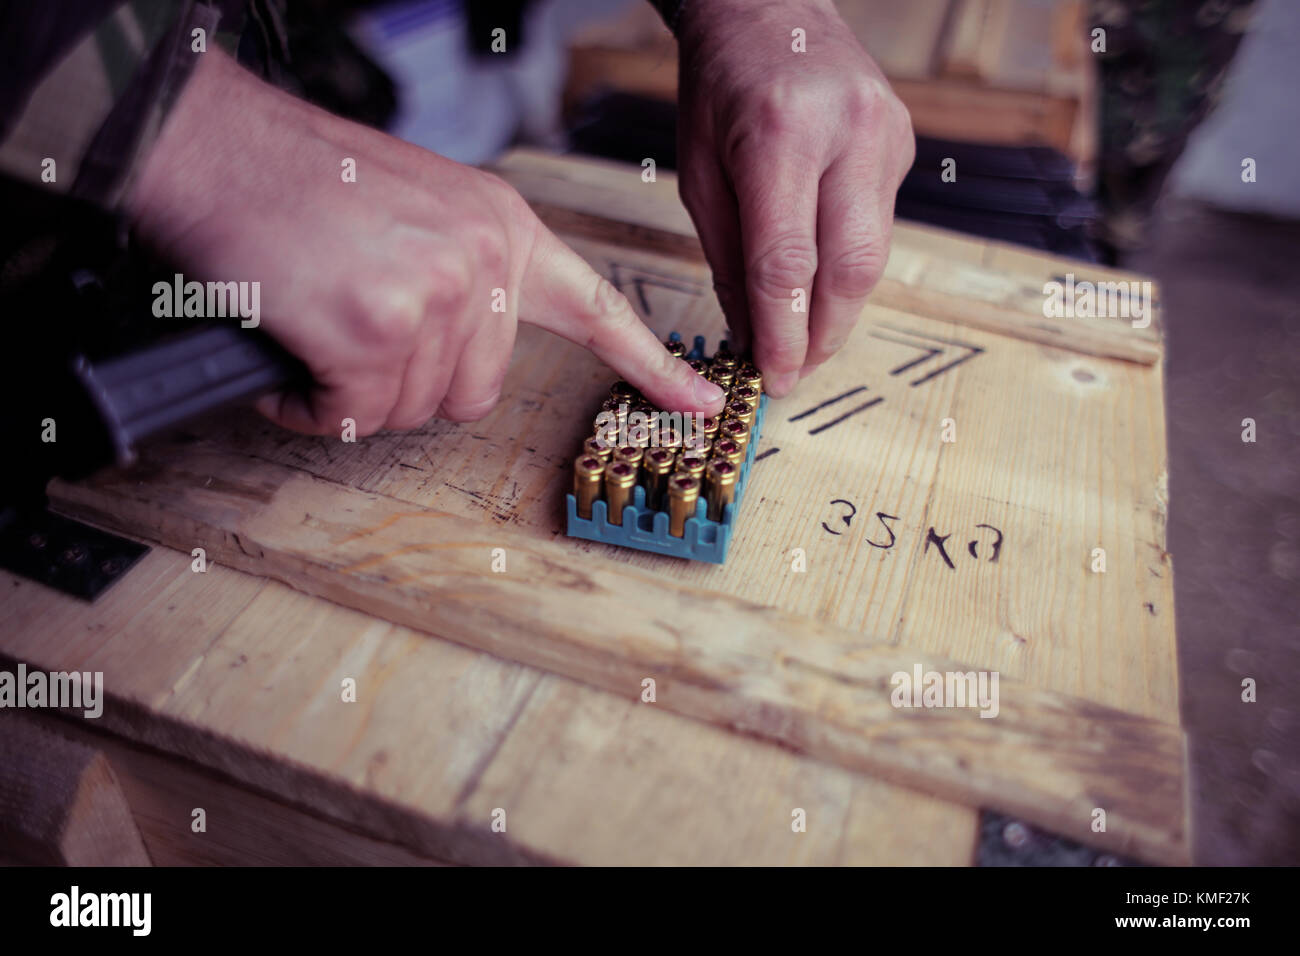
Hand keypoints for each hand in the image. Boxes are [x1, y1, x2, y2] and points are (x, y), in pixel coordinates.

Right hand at [126, 50, 725, 435]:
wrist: (209, 143)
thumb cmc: (298, 180)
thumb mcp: (417, 211)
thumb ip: (461, 277)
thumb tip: (455, 356)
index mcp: (503, 226)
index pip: (596, 307)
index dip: (649, 362)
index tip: (698, 399)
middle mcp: (485, 257)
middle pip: (474, 394)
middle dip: (406, 386)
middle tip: (353, 336)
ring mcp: (437, 292)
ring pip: (408, 409)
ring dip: (351, 390)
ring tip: (315, 327)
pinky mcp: (377, 327)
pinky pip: (350, 415)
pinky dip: (309, 402)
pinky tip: (290, 349)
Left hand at [675, 0, 914, 395]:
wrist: (771, 9)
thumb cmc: (720, 89)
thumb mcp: (700, 174)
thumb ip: (728, 259)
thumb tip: (752, 337)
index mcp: (781, 133)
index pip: (787, 262)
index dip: (782, 333)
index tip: (772, 379)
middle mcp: (847, 132)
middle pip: (849, 268)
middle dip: (822, 336)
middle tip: (796, 375)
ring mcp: (885, 136)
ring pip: (872, 256)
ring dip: (839, 312)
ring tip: (806, 345)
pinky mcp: (902, 145)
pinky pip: (877, 226)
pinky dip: (848, 267)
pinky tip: (823, 287)